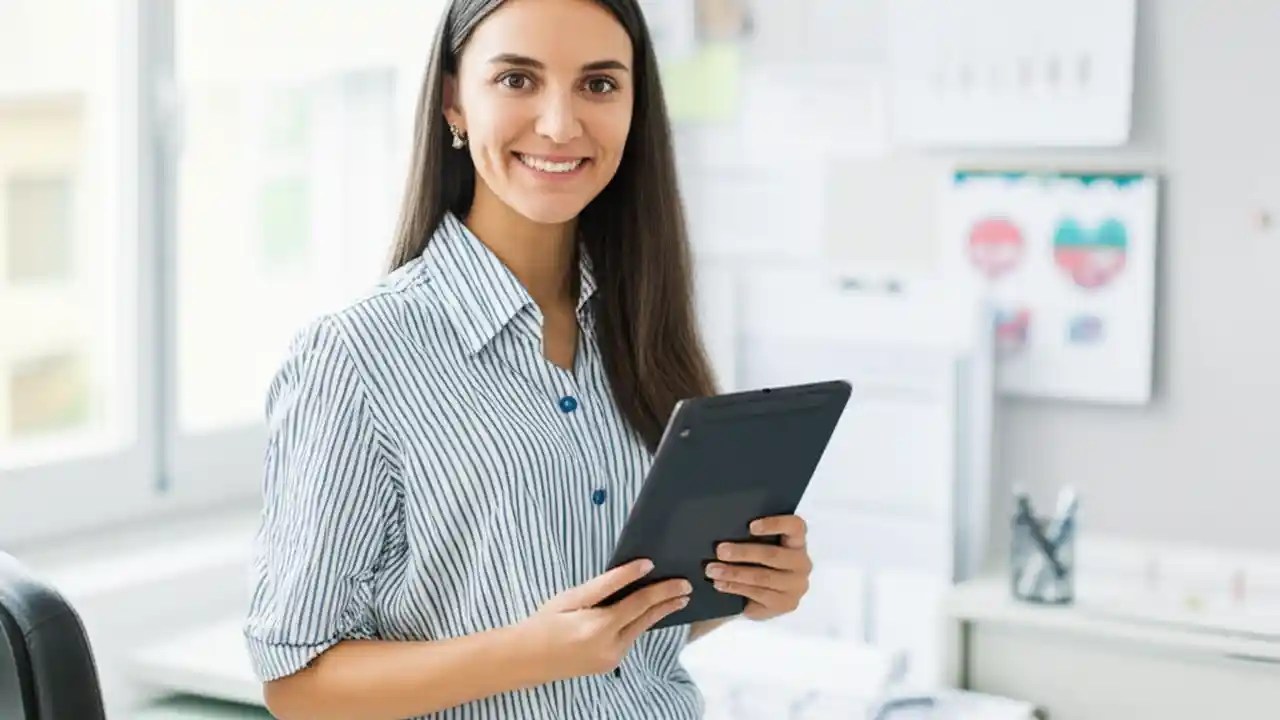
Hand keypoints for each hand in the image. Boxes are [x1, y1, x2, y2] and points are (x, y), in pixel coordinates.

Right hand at [517, 559, 691, 680]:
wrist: (527, 659)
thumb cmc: (545, 622)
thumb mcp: (572, 597)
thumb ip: (606, 584)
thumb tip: (636, 569)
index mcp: (598, 627)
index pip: (636, 603)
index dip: (656, 587)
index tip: (672, 574)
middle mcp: (609, 647)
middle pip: (645, 618)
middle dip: (667, 601)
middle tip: (686, 587)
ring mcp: (611, 659)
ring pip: (640, 630)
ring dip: (659, 613)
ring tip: (677, 598)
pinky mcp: (610, 664)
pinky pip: (630, 638)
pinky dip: (641, 623)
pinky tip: (650, 612)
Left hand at [705, 515, 812, 621]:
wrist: (758, 597)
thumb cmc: (756, 562)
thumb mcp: (757, 546)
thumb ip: (750, 536)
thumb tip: (723, 528)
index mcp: (797, 542)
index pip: (795, 526)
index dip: (775, 524)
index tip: (750, 526)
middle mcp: (801, 563)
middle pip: (773, 555)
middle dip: (744, 552)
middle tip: (720, 551)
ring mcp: (795, 586)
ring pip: (763, 577)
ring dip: (734, 573)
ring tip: (713, 570)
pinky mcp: (785, 604)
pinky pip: (758, 594)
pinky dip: (736, 588)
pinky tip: (720, 584)